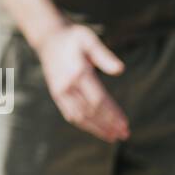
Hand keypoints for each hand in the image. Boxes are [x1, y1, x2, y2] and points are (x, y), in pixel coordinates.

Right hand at [36, 24, 129, 142]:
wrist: (48, 38)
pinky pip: (70, 113)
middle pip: (90, 112)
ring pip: (79, 116)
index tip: (125, 124)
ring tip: (112, 136)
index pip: (98, 101)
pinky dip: (83, 124)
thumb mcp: (89, 39)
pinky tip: (95, 129)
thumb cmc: (73, 37)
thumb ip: (104, 55)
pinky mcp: (56, 94)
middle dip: (108, 125)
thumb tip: (120, 70)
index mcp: (78, 73)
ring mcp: (60, 91)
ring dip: (97, 129)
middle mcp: (67, 85)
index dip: (112, 114)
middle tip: (124, 134)